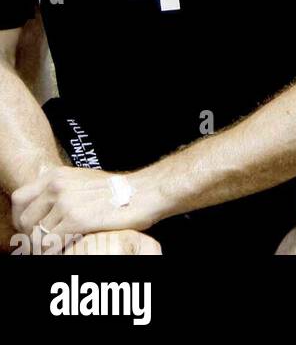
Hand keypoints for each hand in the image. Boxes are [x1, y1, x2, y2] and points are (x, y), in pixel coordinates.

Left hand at [11, 166, 164, 241]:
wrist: (143, 192)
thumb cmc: (116, 191)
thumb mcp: (82, 182)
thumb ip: (60, 193)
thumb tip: (44, 214)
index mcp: (57, 175)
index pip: (19, 200)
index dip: (21, 219)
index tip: (31, 230)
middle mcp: (57, 186)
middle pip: (25, 221)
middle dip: (32, 237)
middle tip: (46, 245)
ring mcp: (66, 202)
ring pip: (37, 236)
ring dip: (45, 247)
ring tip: (58, 249)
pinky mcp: (77, 219)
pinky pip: (51, 244)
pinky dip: (55, 253)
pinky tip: (68, 250)